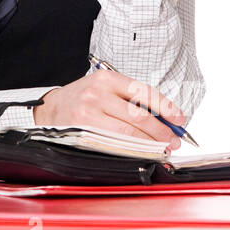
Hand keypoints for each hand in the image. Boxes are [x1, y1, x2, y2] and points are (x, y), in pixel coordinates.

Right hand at [33, 68, 186, 151]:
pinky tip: (143, 151)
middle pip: (139, 115)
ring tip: (163, 147)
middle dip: (162, 130)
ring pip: (129, 132)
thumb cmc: (82, 99)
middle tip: (174, 139)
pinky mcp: (83, 132)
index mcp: (107, 78)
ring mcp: (89, 113)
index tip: (179, 119)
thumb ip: (131, 99)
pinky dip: (134, 150)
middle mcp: (97, 93)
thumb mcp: (104, 88)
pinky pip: (115, 144)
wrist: (50, 109)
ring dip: (151, 143)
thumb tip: (165, 117)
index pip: (144, 92)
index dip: (166, 107)